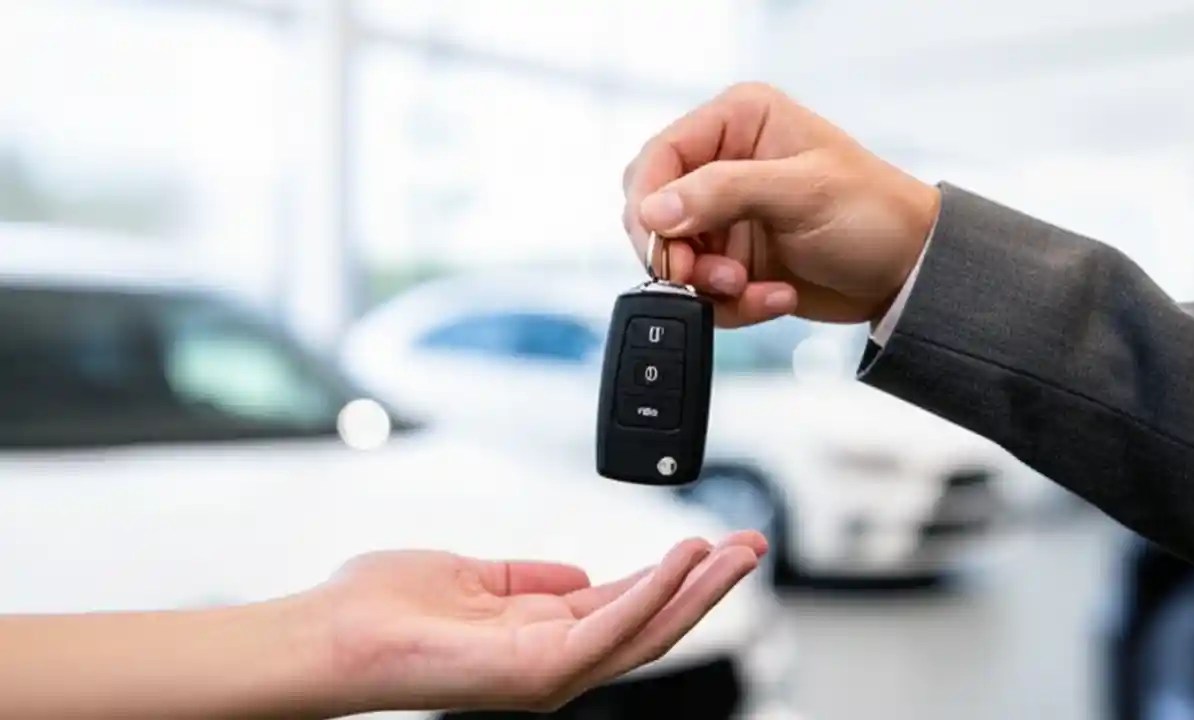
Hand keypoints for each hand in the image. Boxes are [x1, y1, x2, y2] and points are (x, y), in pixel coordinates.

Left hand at [312, 532, 766, 714]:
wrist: (329, 635)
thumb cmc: (381, 608)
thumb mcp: (473, 577)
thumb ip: (530, 579)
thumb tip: (577, 572)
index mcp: (541, 635)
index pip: (626, 606)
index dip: (676, 576)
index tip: (714, 544)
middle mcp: (553, 661)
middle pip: (651, 624)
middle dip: (709, 587)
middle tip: (754, 545)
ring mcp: (547, 673)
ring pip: (646, 633)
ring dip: (698, 589)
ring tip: (737, 550)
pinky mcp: (534, 671)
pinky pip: (608, 627)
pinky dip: (650, 591)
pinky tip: (681, 560)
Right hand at [622, 82, 940, 326]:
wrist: (909, 272)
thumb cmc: (875, 214)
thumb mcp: (801, 193)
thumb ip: (722, 193)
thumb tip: (653, 210)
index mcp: (738, 122)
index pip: (660, 156)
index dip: (650, 203)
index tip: (662, 242)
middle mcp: (723, 164)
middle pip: (653, 211)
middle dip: (678, 254)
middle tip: (715, 277)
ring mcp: (724, 215)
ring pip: (672, 258)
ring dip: (707, 285)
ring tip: (750, 288)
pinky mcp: (732, 258)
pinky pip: (700, 289)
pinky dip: (730, 303)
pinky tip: (774, 297)